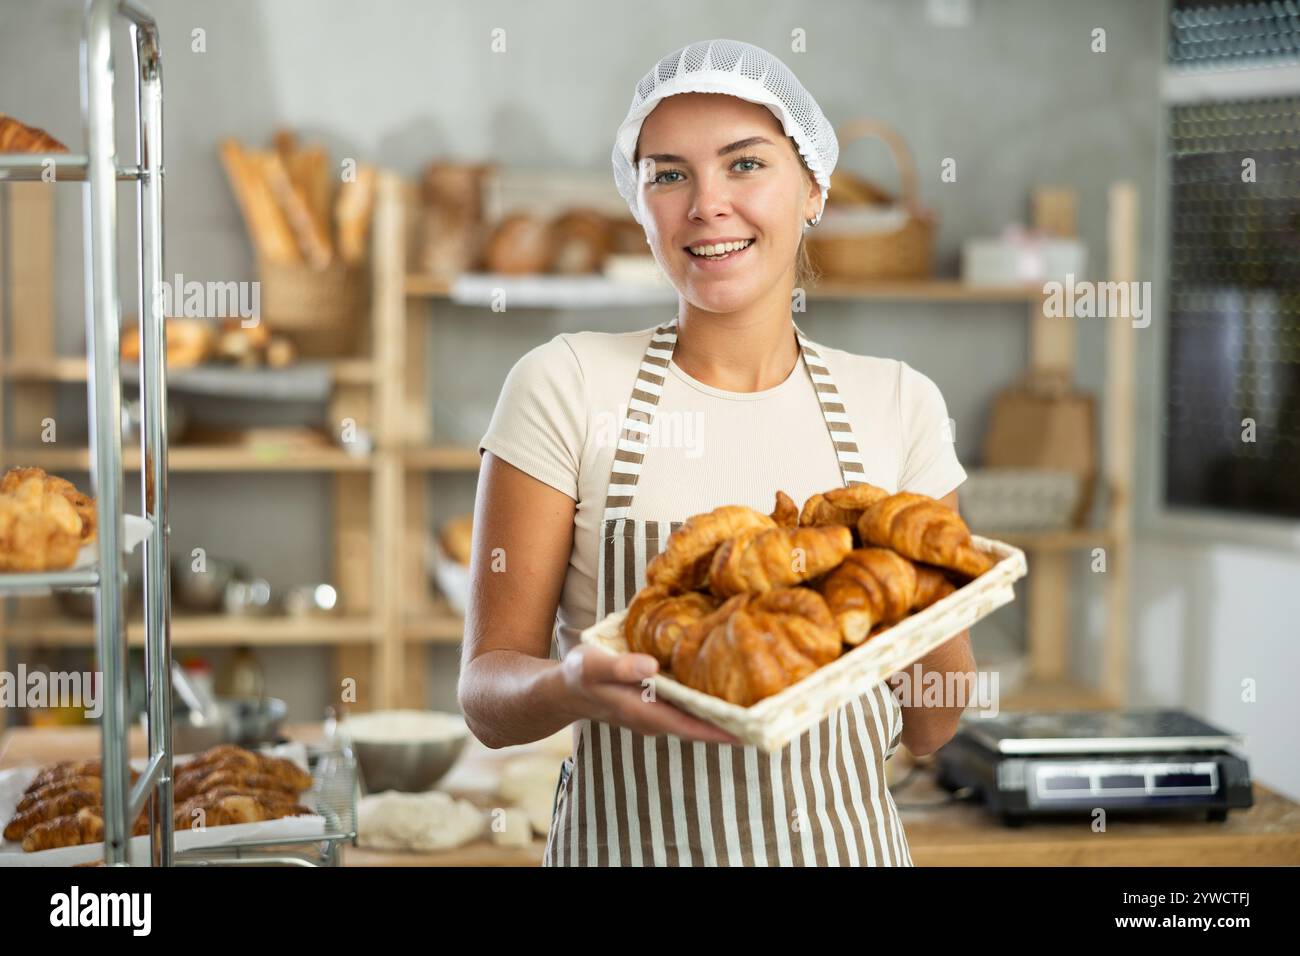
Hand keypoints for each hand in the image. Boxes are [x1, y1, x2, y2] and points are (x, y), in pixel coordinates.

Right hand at [560, 645, 741, 744]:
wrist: (563, 690)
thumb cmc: (578, 676)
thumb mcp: (593, 665)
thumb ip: (620, 667)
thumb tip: (651, 667)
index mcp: (643, 712)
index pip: (689, 726)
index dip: (719, 729)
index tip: (749, 730)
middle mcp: (654, 720)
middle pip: (698, 726)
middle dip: (729, 724)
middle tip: (767, 715)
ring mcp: (655, 715)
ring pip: (694, 719)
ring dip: (720, 714)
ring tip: (754, 702)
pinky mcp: (654, 706)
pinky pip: (686, 709)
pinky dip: (704, 702)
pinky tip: (721, 689)